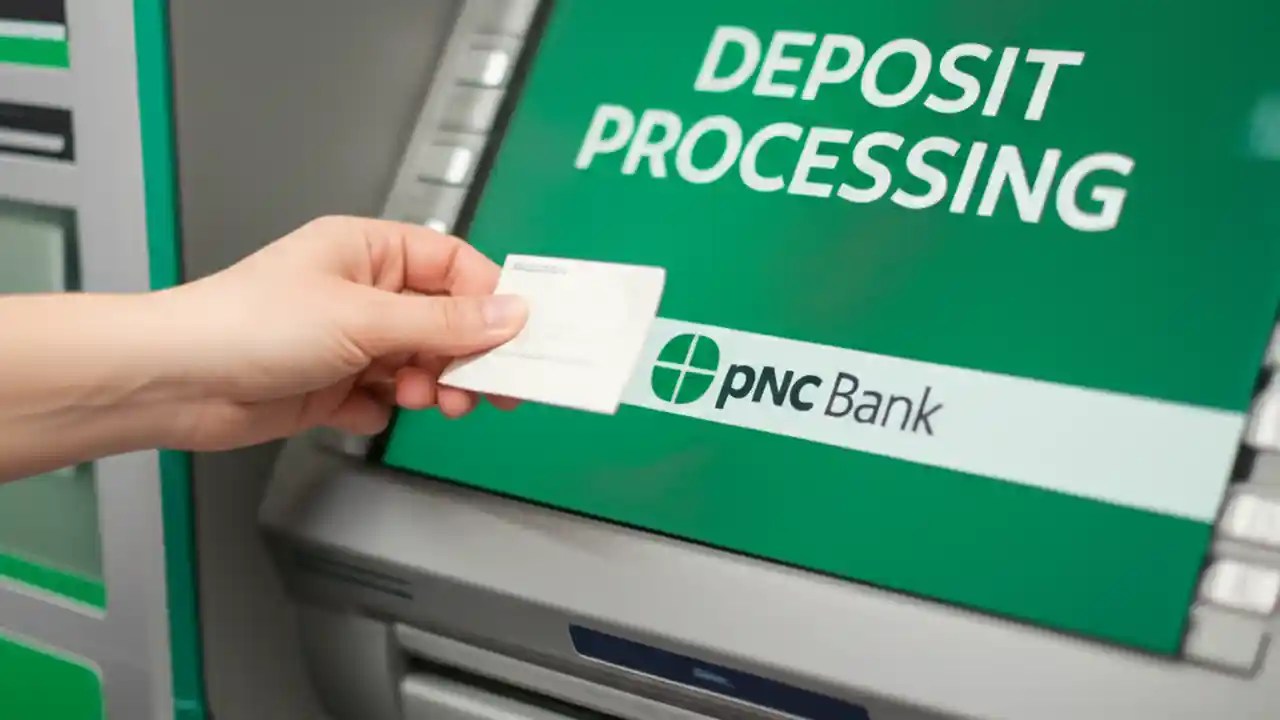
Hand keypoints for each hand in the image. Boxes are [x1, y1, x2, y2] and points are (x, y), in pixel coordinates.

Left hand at [156, 216, 526, 450]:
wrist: (177, 383)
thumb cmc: (250, 324)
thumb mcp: (364, 318)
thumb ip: (445, 321)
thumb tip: (511, 313)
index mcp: (369, 251)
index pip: (453, 266)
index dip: (488, 300)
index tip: (514, 338)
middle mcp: (362, 292)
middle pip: (444, 320)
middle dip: (464, 355)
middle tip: (484, 388)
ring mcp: (348, 340)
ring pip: (420, 361)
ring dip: (430, 384)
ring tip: (425, 398)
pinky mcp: (333, 384)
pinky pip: (385, 397)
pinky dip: (384, 408)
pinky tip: (362, 409)